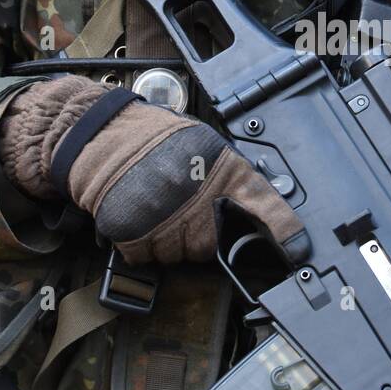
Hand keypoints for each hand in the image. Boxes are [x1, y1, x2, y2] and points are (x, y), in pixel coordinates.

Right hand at [0, 75, 307, 266]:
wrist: (94, 132)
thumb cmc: (147, 136)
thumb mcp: (199, 144)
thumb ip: (224, 177)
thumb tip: (249, 210)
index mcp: (220, 166)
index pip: (264, 204)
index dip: (283, 231)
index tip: (296, 249)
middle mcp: (196, 192)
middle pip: (209, 246)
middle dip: (195, 238)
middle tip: (179, 212)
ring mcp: (164, 212)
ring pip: (175, 256)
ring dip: (164, 243)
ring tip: (153, 209)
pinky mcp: (132, 229)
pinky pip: (143, 257)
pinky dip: (137, 245)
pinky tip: (135, 217)